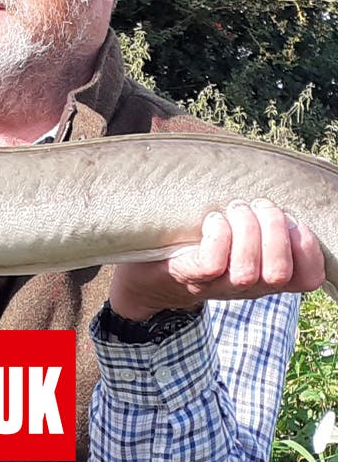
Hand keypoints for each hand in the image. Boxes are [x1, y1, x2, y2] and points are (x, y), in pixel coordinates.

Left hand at [110, 199, 326, 320]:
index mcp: (268, 276)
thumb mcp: (246, 231)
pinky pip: (212, 264)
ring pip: (248, 270)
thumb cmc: (205, 240)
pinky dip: (218, 236)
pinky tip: (212, 221)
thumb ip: (271, 217)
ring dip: (245, 230)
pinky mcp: (189, 277)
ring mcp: (218, 285)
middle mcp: (249, 287)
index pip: (309, 278)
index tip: (293, 221)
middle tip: (254, 207)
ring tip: (232, 211)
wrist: (150, 271)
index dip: (308, 248)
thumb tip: (311, 174)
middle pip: (279, 272)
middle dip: (274, 230)